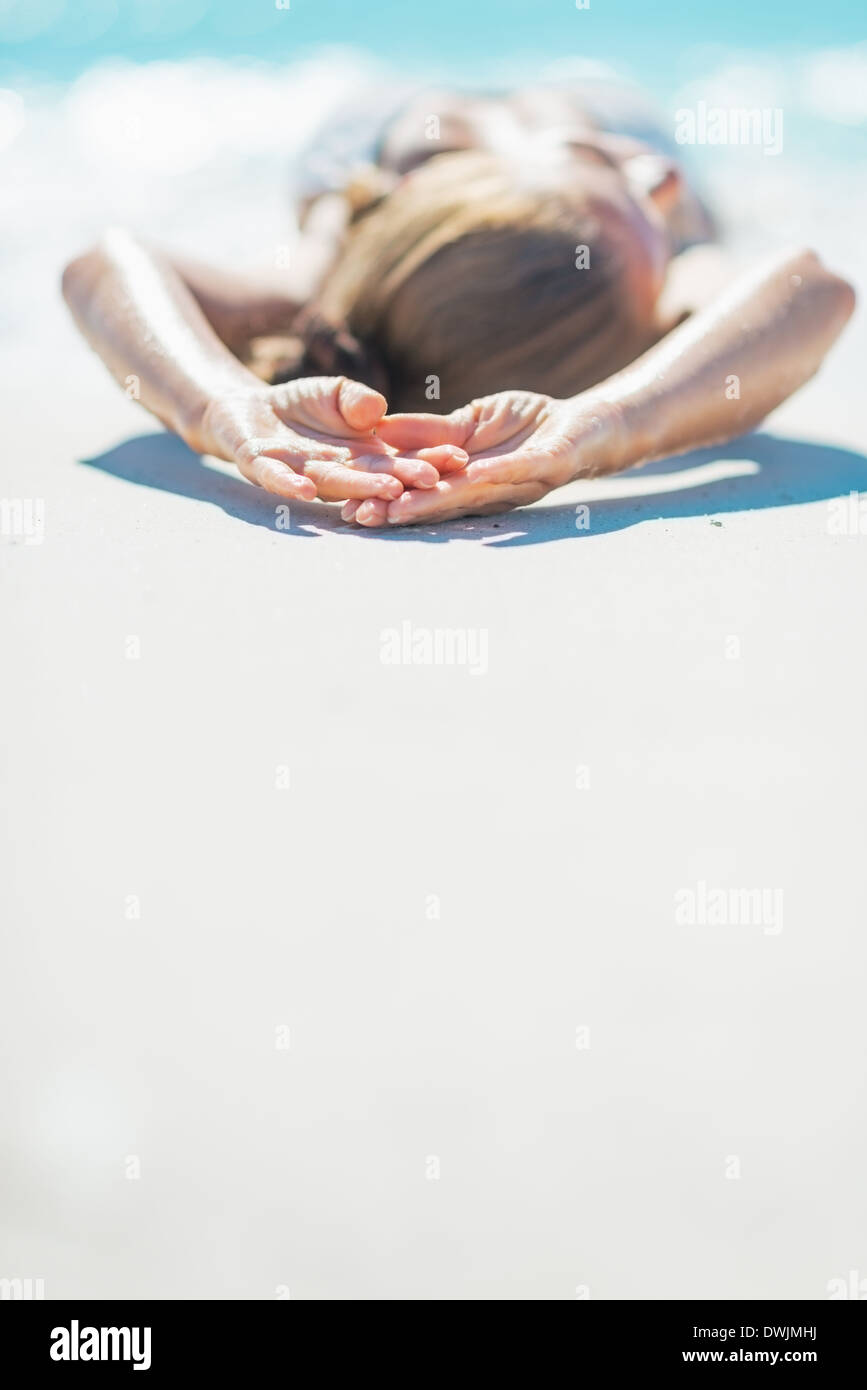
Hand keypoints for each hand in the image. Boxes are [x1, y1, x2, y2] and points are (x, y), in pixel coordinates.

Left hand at [201, 376, 467, 503]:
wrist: (244, 411)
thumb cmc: (300, 405)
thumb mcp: (337, 392)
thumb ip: (357, 400)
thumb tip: (377, 410)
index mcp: (360, 455)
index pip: (399, 458)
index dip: (427, 459)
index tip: (459, 458)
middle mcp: (336, 471)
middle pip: (373, 477)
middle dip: (403, 481)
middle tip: (433, 482)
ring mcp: (299, 472)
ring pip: (333, 483)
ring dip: (359, 489)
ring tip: (385, 493)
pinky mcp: (261, 467)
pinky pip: (277, 479)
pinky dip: (291, 485)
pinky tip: (306, 491)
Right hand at [341, 391, 612, 525]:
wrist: (590, 425)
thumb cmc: (531, 426)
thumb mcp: (473, 422)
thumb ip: (437, 431)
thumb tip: (386, 430)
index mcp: (467, 481)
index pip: (419, 492)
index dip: (383, 499)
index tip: (346, 506)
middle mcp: (489, 491)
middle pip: (436, 504)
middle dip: (396, 511)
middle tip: (358, 519)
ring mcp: (518, 482)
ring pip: (469, 495)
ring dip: (433, 504)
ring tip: (398, 509)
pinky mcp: (547, 466)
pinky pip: (517, 471)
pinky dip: (493, 474)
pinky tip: (469, 474)